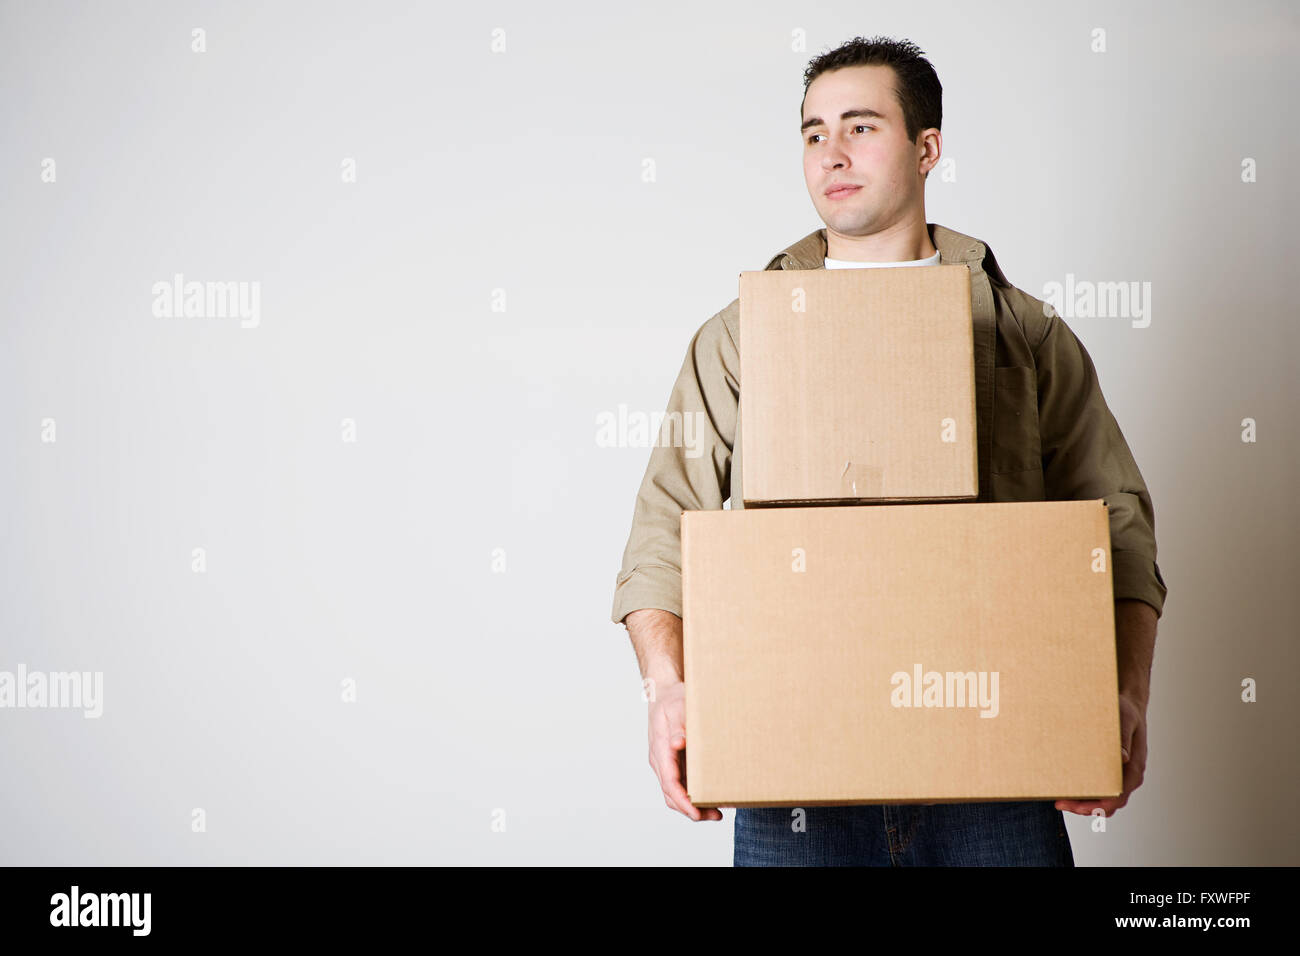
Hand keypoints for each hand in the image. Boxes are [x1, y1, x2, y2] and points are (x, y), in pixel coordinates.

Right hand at [648, 678, 722, 821]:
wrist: (662, 693)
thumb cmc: (671, 699)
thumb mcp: (677, 707)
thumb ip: (678, 726)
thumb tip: (678, 743)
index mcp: (660, 750)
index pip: (670, 783)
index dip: (683, 801)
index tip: (696, 812)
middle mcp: (660, 761)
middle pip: (672, 795)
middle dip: (691, 810)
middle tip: (716, 815)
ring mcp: (666, 763)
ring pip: (675, 793)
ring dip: (692, 805)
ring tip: (716, 812)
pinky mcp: (673, 763)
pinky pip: (680, 784)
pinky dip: (693, 794)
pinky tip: (710, 795)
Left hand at [1056, 692, 1146, 816]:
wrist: (1128, 704)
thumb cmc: (1126, 711)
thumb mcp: (1125, 720)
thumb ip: (1123, 739)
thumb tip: (1122, 758)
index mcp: (1134, 768)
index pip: (1118, 797)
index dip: (1097, 806)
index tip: (1075, 805)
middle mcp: (1128, 776)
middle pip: (1108, 804)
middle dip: (1084, 808)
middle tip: (1060, 803)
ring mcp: (1121, 775)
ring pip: (1103, 799)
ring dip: (1083, 803)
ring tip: (1060, 800)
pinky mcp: (1112, 770)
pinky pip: (1100, 788)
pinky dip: (1085, 793)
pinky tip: (1068, 788)